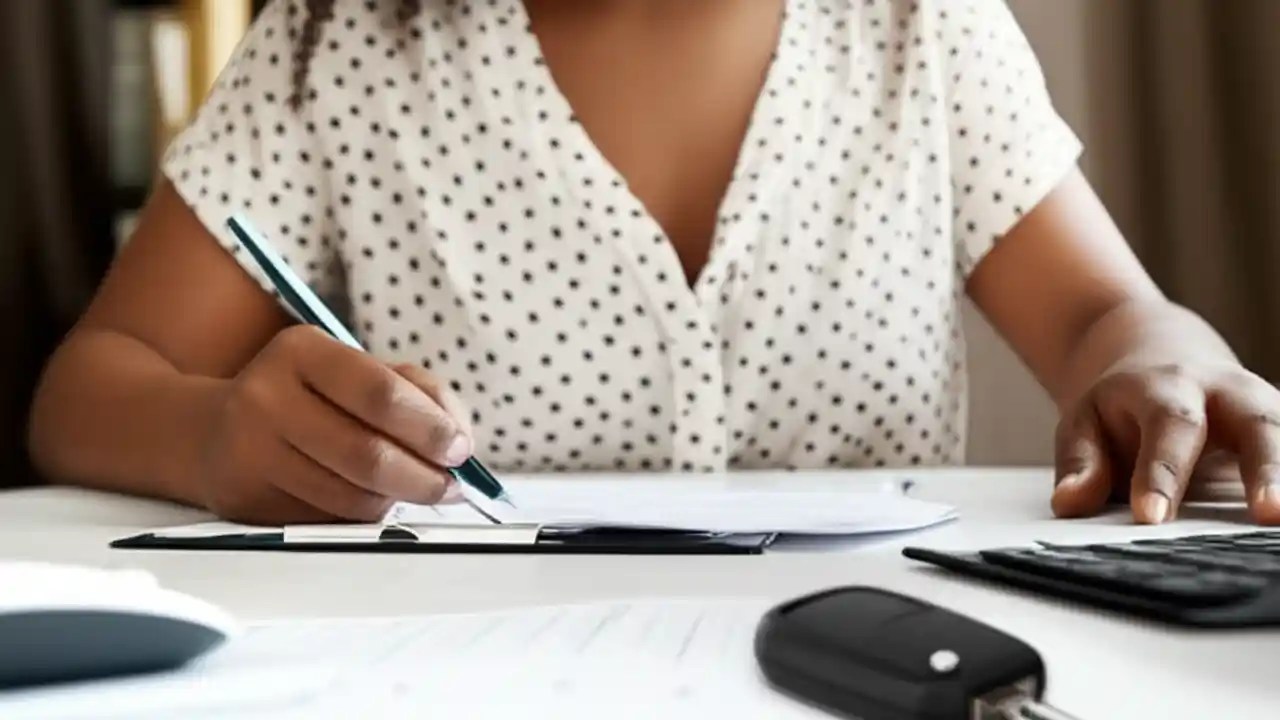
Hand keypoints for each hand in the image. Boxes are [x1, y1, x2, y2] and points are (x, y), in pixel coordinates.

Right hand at [196, 325, 472, 523]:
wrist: (211, 432)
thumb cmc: (307, 398)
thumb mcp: (355, 371)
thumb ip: (417, 392)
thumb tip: (460, 440)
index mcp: (302, 351)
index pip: (380, 393)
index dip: (429, 427)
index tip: (461, 449)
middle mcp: (267, 396)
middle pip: (367, 453)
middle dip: (424, 477)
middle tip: (453, 486)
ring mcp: (251, 450)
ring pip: (350, 494)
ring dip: (397, 499)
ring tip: (415, 489)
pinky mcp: (247, 497)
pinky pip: (327, 518)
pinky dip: (362, 513)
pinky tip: (369, 498)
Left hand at [1051, 361, 1279, 524]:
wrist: (1158, 357)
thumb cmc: (1120, 406)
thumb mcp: (1084, 422)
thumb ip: (1080, 463)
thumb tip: (1069, 503)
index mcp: (1167, 388)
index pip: (1169, 427)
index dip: (1162, 472)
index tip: (1152, 517)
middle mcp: (1227, 392)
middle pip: (1257, 422)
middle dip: (1267, 467)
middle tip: (1268, 512)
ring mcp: (1266, 408)